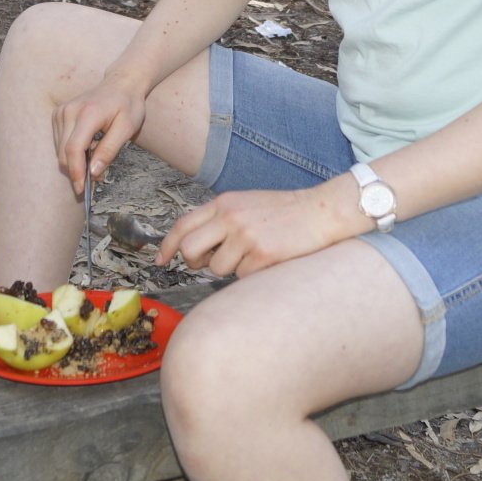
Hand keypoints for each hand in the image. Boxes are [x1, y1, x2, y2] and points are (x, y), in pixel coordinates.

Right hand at [52, 73, 147, 196]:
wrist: (120, 84)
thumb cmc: (128, 105)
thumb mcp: (127, 129)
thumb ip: (109, 151)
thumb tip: (93, 173)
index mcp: (87, 114)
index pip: (73, 149)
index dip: (76, 172)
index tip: (82, 189)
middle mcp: (69, 111)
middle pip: (63, 152)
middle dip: (76, 171)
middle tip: (95, 179)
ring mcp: (61, 112)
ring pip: (59, 150)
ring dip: (75, 162)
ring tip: (96, 158)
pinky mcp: (58, 114)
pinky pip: (59, 142)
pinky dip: (71, 151)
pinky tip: (89, 147)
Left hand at [157, 185, 356, 277]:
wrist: (320, 211)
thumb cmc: (284, 211)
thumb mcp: (245, 204)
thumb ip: (220, 220)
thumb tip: (195, 246)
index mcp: (224, 204)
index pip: (182, 225)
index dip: (166, 246)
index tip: (160, 261)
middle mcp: (230, 218)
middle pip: (190, 251)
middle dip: (196, 264)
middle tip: (211, 263)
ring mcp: (245, 236)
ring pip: (216, 269)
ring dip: (231, 269)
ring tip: (252, 254)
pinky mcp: (262, 254)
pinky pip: (241, 277)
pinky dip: (252, 274)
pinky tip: (267, 259)